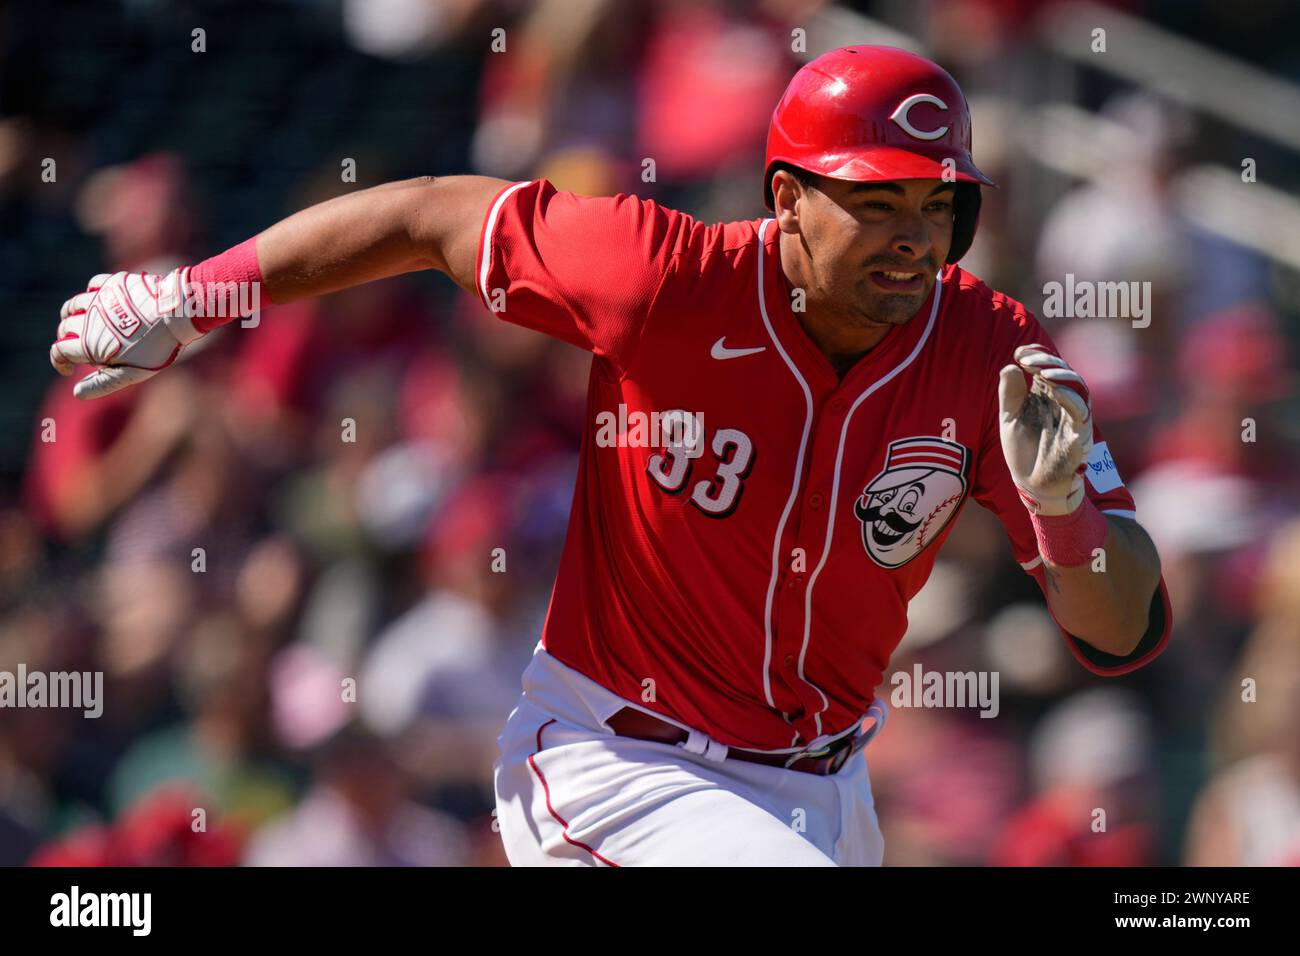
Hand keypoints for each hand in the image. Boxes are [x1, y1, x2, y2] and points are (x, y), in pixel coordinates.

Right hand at [50, 269, 203, 399]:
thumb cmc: (156, 347)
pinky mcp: (112, 283)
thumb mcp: (132, 372)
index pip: (59, 351)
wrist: (175, 313)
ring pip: (72, 305)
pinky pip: (91, 285)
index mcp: (89, 342)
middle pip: (64, 328)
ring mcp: (98, 298)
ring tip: (83, 325)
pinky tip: (99, 302)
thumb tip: (77, 393)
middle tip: (81, 349)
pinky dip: (90, 294)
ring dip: (72, 316)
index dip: (58, 362)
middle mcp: (87, 317)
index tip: (68, 369)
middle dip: (66, 340)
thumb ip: (104, 383)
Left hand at [997, 344, 1092, 515]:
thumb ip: (1009, 394)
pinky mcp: (1080, 432)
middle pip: (1063, 372)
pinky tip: (1055, 390)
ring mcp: (1072, 415)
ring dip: (1061, 376)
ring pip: (1077, 386)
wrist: (1032, 483)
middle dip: (1047, 361)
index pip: (1047, 367)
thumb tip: (1009, 366)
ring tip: (1042, 372)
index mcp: (1045, 394)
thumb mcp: (1009, 418)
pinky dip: (1070, 397)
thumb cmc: (1022, 450)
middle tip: (1027, 360)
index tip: (1020, 352)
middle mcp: (1062, 401)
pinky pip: (1081, 411)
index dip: (1038, 355)